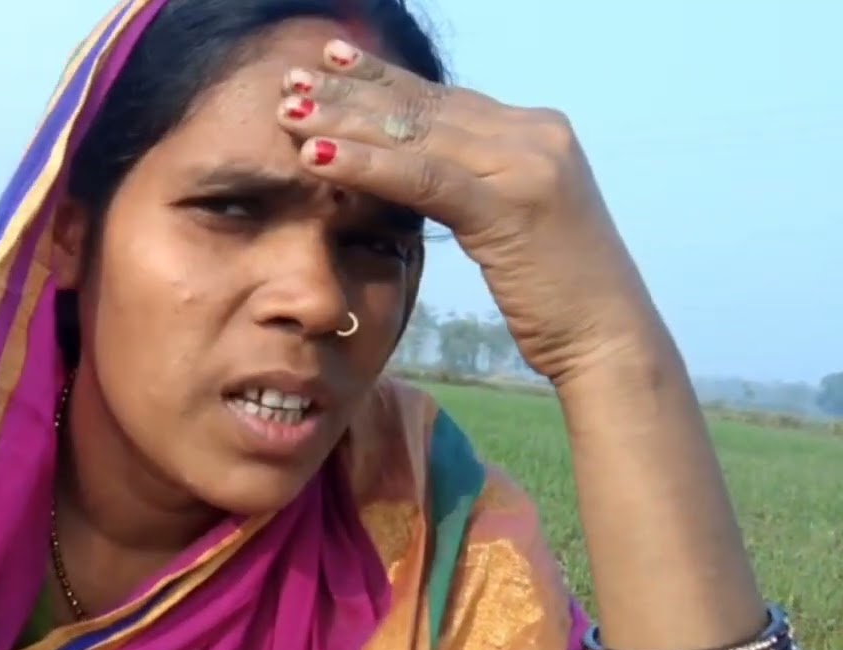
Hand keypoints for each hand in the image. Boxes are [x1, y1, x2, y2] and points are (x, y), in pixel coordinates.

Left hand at [278, 39, 662, 384]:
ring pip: (417, 133)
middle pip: (424, 105)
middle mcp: (535, 135)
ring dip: (346, 121)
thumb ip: (474, 182)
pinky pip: (423, 178)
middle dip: (352, 90)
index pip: (444, 97)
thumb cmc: (555, 291)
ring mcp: (527, 166)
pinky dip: (366, 164)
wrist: (607, 338)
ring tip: (290, 111)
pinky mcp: (511, 208)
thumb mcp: (512, 220)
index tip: (330, 62)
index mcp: (536, 133)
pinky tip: (318, 158)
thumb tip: (415, 165)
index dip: (382, 79)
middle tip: (291, 76)